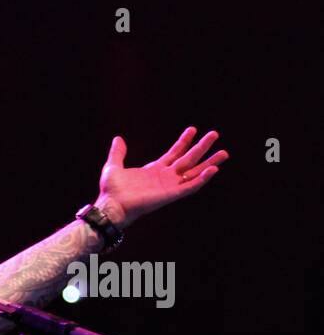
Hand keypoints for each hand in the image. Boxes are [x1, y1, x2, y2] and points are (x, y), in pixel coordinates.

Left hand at [95, 127, 228, 227]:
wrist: (110, 206)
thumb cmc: (111, 191)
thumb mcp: (113, 166)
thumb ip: (118, 153)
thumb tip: (118, 138)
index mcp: (155, 170)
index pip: (174, 153)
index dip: (184, 141)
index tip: (192, 129)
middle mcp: (165, 177)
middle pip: (189, 160)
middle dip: (202, 148)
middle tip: (215, 134)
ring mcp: (169, 186)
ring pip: (194, 173)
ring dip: (209, 163)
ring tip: (224, 153)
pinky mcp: (170, 195)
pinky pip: (190, 187)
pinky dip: (202, 179)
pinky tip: (213, 170)